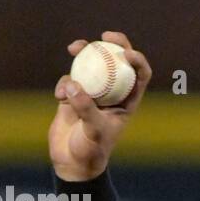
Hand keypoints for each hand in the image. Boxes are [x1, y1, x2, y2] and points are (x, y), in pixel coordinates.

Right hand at [49, 31, 152, 181]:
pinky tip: (59, 96)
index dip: (137, 60)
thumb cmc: (91, 152)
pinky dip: (64, 83)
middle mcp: (113, 94)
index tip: (125, 53)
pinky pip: (70, 80)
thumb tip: (74, 85)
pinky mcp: (73, 96)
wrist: (71, 164)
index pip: (140, 76)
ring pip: (92, 65)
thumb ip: (86, 109)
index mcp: (128, 102)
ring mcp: (93, 93)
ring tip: (74, 48)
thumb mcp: (93, 131)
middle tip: (105, 36)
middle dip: (114, 45)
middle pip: (118, 62)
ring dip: (84, 53)